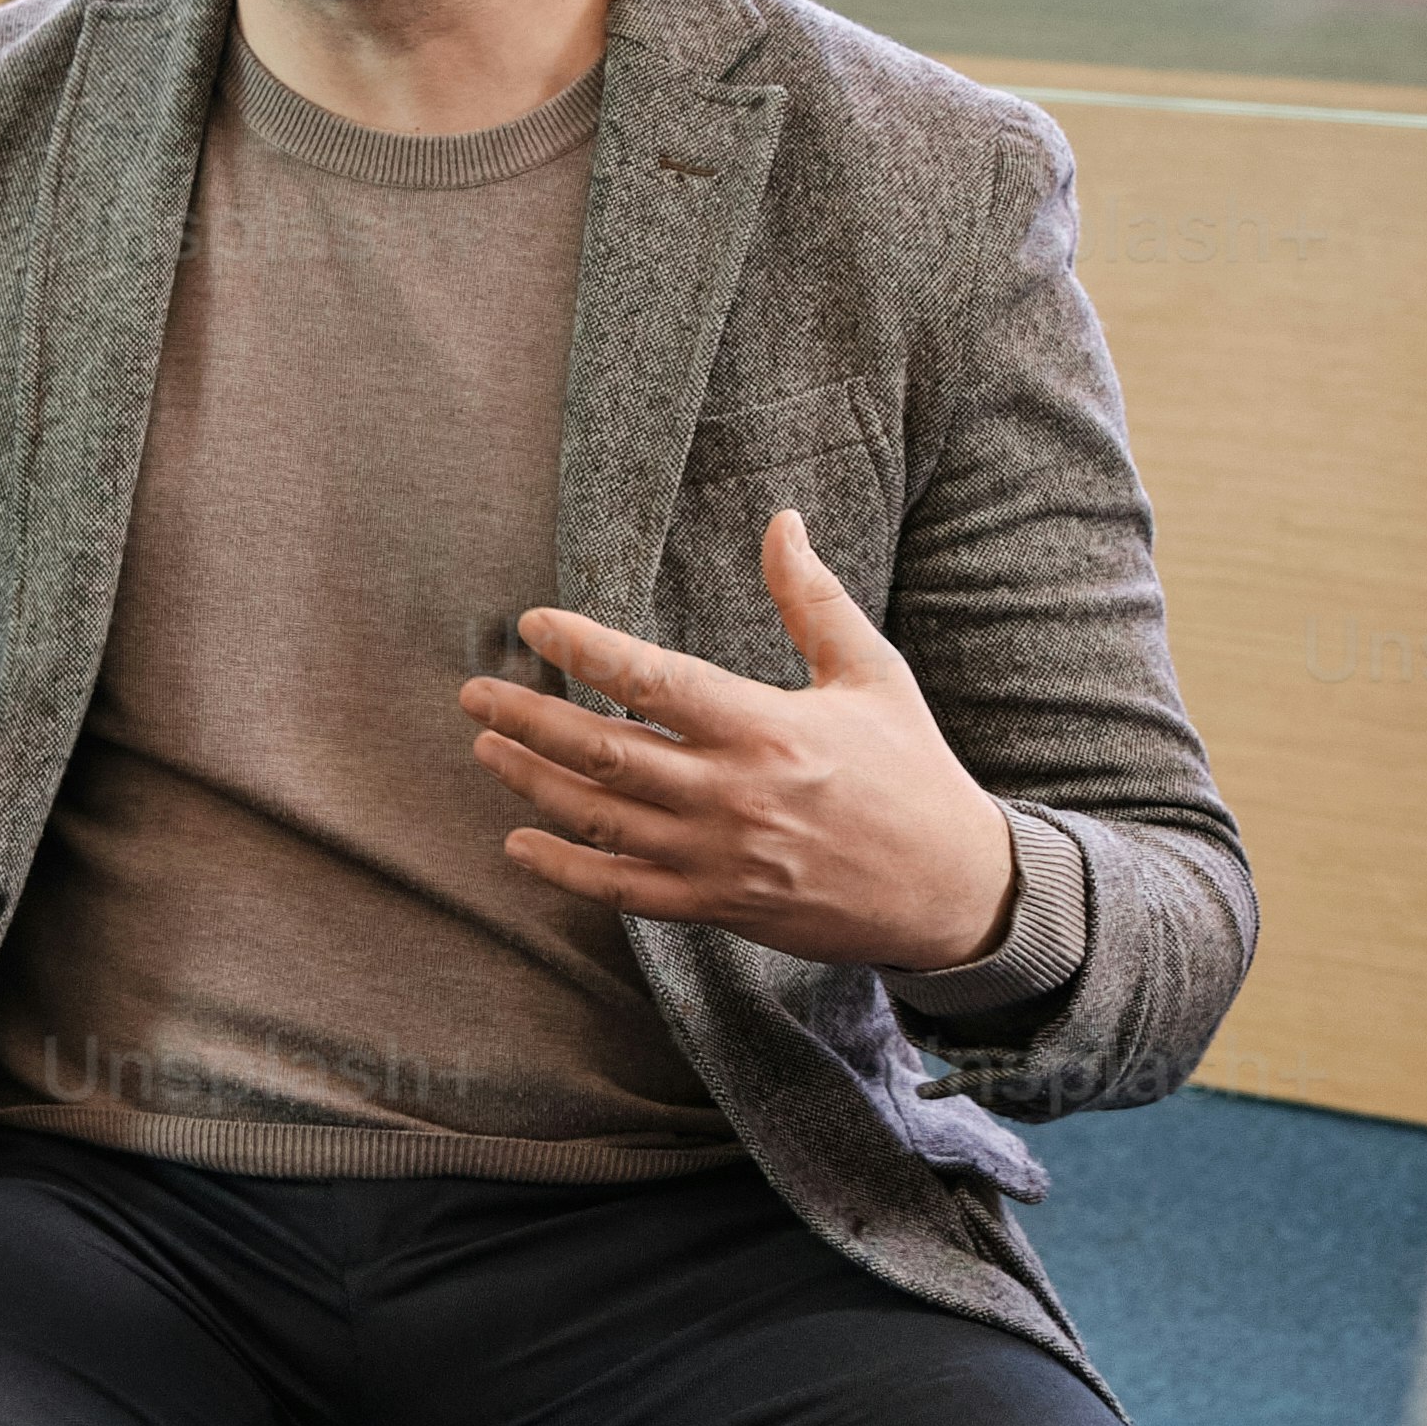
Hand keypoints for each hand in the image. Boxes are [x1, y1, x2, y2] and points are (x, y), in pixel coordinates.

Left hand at [462, 511, 1017, 971]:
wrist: (952, 888)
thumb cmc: (912, 771)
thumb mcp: (872, 673)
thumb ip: (812, 600)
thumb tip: (782, 520)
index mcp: (767, 726)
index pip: (653, 680)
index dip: (585, 650)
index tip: (532, 625)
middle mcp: (732, 793)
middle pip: (604, 753)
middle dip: (528, 720)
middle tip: (474, 694)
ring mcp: (719, 857)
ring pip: (600, 819)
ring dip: (533, 783)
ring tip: (486, 751)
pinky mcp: (717, 905)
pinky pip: (622, 889)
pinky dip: (564, 870)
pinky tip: (519, 842)